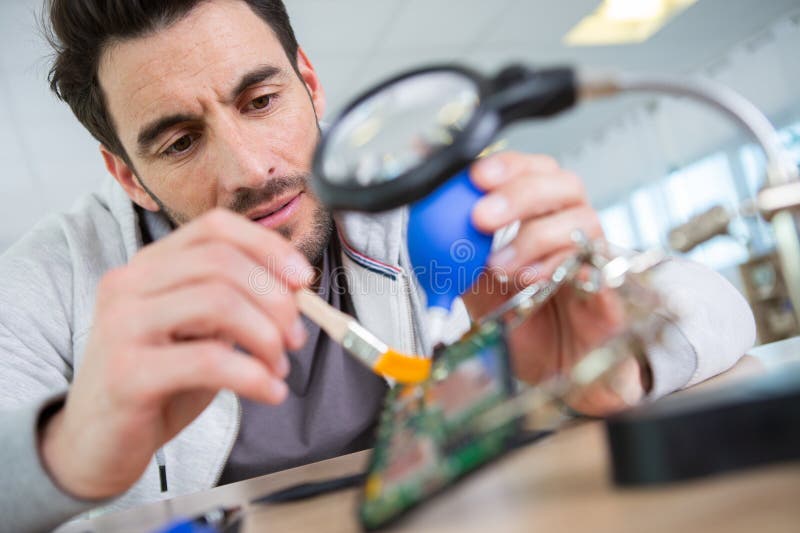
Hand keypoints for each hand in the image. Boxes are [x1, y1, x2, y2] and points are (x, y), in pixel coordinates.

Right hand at [40, 209, 311, 498]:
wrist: (97, 443)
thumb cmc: (157, 383)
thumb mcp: (199, 331)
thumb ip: (234, 303)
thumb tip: (294, 291)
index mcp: (150, 265)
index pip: (215, 227)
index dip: (267, 246)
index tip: (303, 279)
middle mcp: (129, 283)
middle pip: (222, 262)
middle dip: (276, 298)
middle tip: (295, 337)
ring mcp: (122, 325)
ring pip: (219, 303)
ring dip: (266, 336)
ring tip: (279, 367)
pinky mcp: (128, 373)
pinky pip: (210, 361)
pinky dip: (254, 376)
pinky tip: (271, 392)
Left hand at [463, 152, 642, 415]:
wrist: (553, 373)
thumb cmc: (522, 322)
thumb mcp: (477, 287)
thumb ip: (457, 258)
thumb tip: (425, 229)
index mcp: (542, 217)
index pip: (534, 171)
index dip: (508, 166)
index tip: (476, 176)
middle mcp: (573, 229)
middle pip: (563, 185)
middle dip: (519, 194)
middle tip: (481, 217)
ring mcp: (596, 257)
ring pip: (583, 222)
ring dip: (535, 239)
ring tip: (503, 268)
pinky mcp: (612, 291)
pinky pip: (601, 269)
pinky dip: (570, 270)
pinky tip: (540, 282)